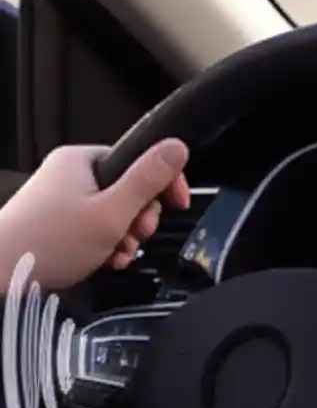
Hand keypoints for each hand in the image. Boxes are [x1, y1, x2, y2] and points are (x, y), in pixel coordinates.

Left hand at [0, 139, 189, 289]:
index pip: (139, 160)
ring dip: (125, 235)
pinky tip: (105, 260)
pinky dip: (106, 244)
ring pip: (114, 212)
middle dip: (140, 218)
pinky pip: (95, 227)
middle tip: (136, 235)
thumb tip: (177, 147)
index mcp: (81, 160)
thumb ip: (147, 180)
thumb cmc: (49, 243)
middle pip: (128, 189)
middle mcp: (69, 174)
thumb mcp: (112, 212)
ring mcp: (61, 199)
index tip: (178, 205)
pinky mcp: (56, 222)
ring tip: (117, 253)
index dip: (164, 183)